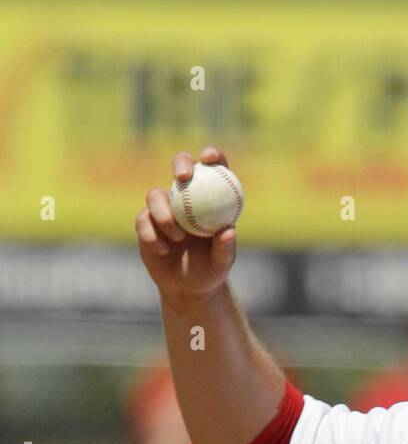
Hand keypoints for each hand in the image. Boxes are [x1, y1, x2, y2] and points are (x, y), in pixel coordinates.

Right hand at [134, 144, 236, 311]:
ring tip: (177, 237)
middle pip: (181, 167)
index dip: (212, 156)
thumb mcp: (222, 263)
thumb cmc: (211, 270)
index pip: (213, 169)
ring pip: (155, 195)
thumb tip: (229, 231)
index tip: (209, 158)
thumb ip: (226, 248)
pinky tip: (162, 250)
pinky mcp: (145, 223)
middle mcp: (185, 196)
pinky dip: (151, 234)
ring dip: (164, 213)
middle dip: (181, 163)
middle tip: (182, 178)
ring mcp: (163, 208)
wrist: (188, 288)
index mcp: (209, 198)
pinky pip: (142, 220)